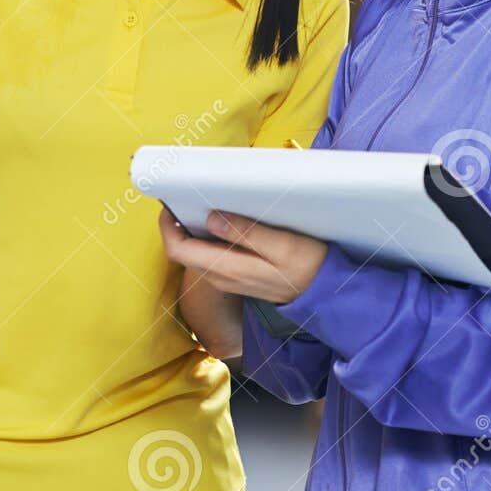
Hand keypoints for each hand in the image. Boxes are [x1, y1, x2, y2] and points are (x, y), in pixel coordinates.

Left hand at [158, 204, 327, 306]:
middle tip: (186, 196)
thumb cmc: (307, 266)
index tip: (169, 203)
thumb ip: (245, 232)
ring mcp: (226, 278)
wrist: (323, 294)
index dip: (167, 226)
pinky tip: (221, 220)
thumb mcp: (282, 245)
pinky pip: (210, 255)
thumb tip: (211, 217)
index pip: (178, 250)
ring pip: (195, 253)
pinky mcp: (235, 275)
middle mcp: (220, 277)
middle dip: (178, 223)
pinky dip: (208, 237)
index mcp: (227, 268)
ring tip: (202, 203)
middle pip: (183, 250)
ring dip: (193, 229)